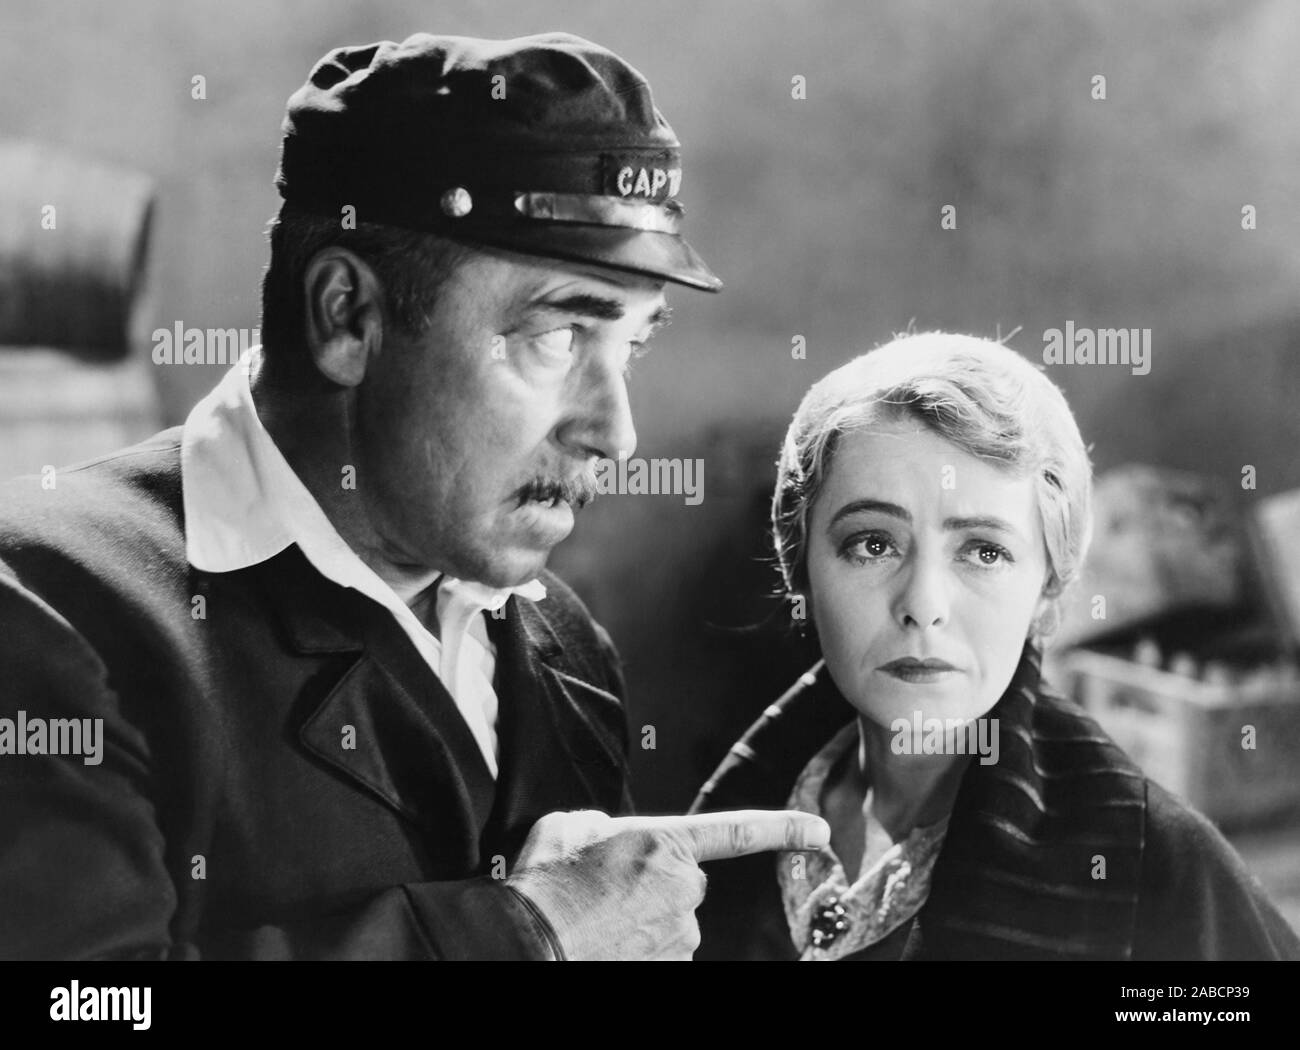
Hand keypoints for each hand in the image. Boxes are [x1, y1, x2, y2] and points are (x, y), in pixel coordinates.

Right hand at [506, 809, 829, 959]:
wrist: (527, 942)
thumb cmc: (547, 884)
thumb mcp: (572, 825)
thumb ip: (609, 826)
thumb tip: (613, 838)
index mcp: (664, 842)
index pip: (738, 831)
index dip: (784, 830)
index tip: (818, 832)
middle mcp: (683, 888)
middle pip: (685, 883)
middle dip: (656, 885)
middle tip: (609, 890)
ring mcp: (680, 935)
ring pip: (672, 921)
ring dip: (643, 919)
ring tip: (598, 919)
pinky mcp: (671, 966)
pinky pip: (662, 951)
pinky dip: (637, 947)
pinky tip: (605, 941)